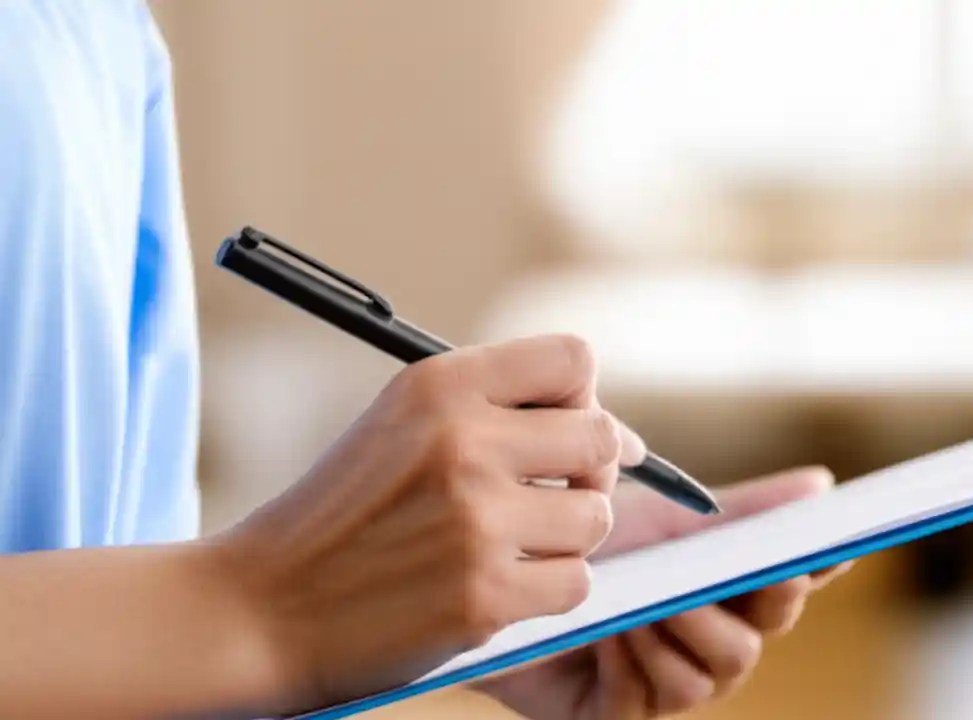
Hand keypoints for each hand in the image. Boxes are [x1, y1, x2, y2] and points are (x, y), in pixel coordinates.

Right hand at [209, 335, 625, 715]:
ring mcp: (476, 522)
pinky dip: (546, 590)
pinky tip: (495, 586)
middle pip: (600, 437)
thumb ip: (503, 409)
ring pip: (595, 517)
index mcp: (441, 386)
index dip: (582, 398)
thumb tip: (627, 441)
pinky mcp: (484, 596)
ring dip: (564, 538)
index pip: (574, 360)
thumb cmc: (348, 511)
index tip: (565, 433)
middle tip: (548, 496)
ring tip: (505, 544)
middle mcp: (463, 443)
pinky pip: (575, 583)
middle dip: (589, 471)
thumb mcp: (404, 422)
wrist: (264, 606)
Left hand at [477, 466, 851, 718]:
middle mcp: (708, 651)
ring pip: (701, 681)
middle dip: (720, 614)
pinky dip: (626, 661)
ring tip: (633, 603)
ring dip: (667, 635)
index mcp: (732, 601)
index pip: (785, 595)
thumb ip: (745, 509)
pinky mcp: (616, 717)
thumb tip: (822, 485)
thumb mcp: (669, 518)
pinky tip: (607, 630)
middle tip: (700, 581)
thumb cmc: (599, 547)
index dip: (806, 579)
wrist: (511, 573)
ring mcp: (665, 689)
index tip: (808, 559)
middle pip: (747, 647)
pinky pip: (640, 703)